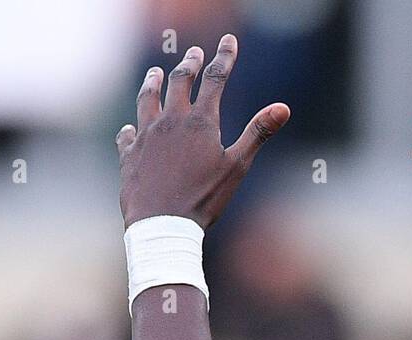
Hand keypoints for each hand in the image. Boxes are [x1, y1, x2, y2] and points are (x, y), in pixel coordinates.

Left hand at [117, 35, 289, 229]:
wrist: (162, 225)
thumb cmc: (203, 198)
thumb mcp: (237, 166)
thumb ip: (258, 133)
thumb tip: (283, 107)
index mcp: (200, 121)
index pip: (215, 79)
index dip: (224, 57)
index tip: (229, 41)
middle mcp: (170, 120)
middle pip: (180, 81)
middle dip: (189, 64)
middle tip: (194, 54)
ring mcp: (146, 135)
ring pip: (147, 99)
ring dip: (153, 82)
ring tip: (155, 73)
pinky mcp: (129, 154)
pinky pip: (127, 134)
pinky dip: (131, 128)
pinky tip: (131, 128)